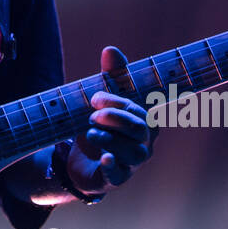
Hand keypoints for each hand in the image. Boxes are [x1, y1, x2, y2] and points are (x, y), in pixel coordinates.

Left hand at [67, 46, 157, 194]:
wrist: (82, 159)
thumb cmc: (102, 125)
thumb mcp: (104, 99)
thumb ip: (111, 76)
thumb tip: (111, 49)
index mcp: (144, 120)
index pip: (137, 108)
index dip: (117, 102)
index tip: (94, 98)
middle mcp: (145, 142)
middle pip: (138, 129)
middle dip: (114, 119)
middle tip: (92, 115)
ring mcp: (133, 163)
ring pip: (131, 152)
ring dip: (108, 139)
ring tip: (90, 133)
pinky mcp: (117, 179)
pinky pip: (120, 175)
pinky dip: (113, 166)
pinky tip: (105, 158)